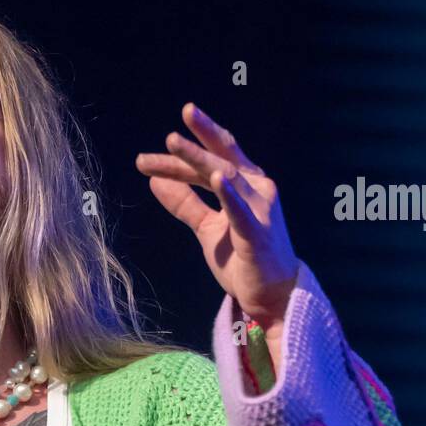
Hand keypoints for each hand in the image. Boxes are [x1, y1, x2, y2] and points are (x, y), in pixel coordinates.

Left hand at [136, 103, 299, 347]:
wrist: (272, 295)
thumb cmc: (243, 257)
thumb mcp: (207, 226)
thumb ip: (185, 203)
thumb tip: (154, 180)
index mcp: (245, 184)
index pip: (214, 159)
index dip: (190, 146)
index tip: (158, 144)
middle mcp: (256, 188)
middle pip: (219, 159)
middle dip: (194, 142)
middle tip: (170, 130)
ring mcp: (260, 208)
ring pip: (225, 175)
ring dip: (197, 158)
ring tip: (173, 142)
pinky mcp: (258, 233)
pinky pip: (241, 210)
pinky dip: (228, 193)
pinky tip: (215, 177)